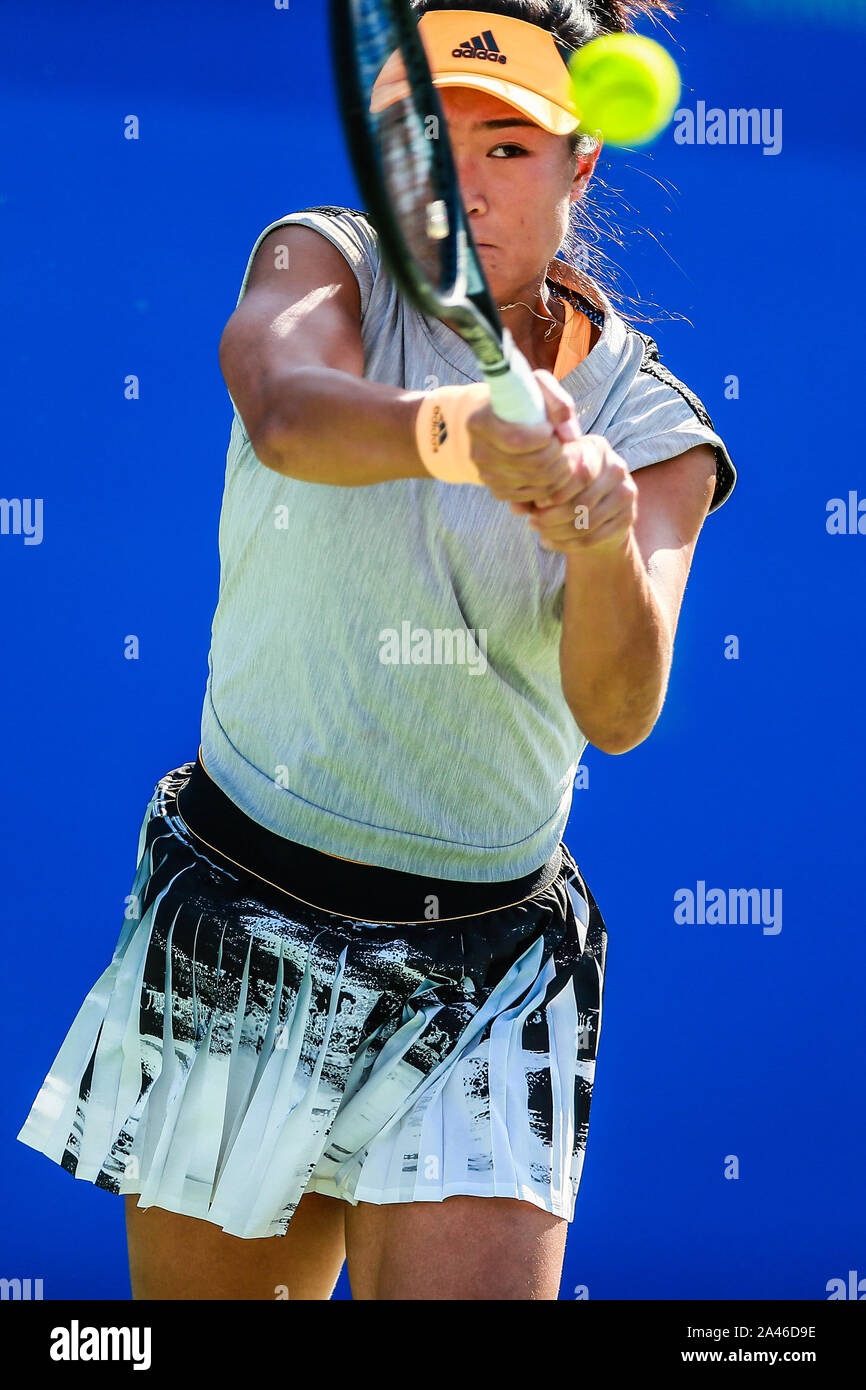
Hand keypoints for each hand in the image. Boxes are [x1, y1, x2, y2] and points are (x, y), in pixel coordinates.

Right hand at [465, 370, 579, 506]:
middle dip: (558, 454)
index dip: (544, 437)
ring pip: (538, 483)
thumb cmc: (521, 401)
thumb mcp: (537, 388)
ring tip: (562, 453)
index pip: (517, 440)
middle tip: (562, 442)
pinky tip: (554, 468)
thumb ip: (558, 402)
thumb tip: (571, 435)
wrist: (499, 422)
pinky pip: (534, 496)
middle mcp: (479, 453)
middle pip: (533, 465)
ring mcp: (487, 476)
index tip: (550, 427)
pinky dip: (553, 485)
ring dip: (561, 470)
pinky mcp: (499, 491)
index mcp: (480, 422)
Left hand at [512, 375, 638, 556]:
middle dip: (552, 516)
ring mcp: (626, 493)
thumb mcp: (548, 482)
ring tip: (539, 531)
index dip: (556, 491)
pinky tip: (549, 541)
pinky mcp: (628, 518)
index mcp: (597, 448)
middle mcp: (617, 467)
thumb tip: (515, 507)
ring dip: (556, 532)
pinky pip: (593, 538)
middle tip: (533, 522)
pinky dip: (566, 544)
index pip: (579, 472)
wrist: (597, 510)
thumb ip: (532, 490)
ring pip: (586, 522)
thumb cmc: (564, 487)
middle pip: (582, 501)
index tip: (538, 503)